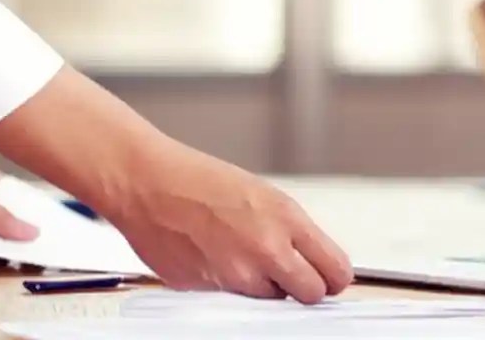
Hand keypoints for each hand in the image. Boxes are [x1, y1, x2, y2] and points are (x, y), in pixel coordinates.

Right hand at [0, 66, 353, 302]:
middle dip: (305, 289)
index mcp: (286, 220)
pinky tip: (215, 259)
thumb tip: (316, 263)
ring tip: (242, 256)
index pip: (336, 272)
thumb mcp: (263, 196)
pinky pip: (232, 302)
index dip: (334, 278)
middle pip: (311, 295)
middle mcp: (265, 251)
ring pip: (271, 301)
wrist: (148, 184)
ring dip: (264, 288)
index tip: (330, 277)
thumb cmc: (200, 183)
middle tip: (293, 275)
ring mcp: (236, 275)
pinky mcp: (208, 292)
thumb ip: (291, 232)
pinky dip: (229, 289)